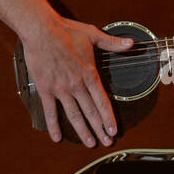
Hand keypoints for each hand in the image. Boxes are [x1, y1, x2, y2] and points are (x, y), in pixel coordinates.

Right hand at [20, 14, 131, 146]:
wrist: (42, 30)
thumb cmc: (67, 31)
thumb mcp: (93, 35)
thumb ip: (112, 43)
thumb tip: (131, 43)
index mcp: (89, 74)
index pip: (102, 101)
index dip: (109, 118)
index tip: (114, 130)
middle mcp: (77, 85)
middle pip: (91, 112)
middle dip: (100, 129)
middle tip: (106, 142)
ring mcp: (61, 88)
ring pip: (74, 115)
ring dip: (83, 131)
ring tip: (90, 143)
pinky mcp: (46, 89)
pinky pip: (50, 111)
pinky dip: (54, 125)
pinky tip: (57, 137)